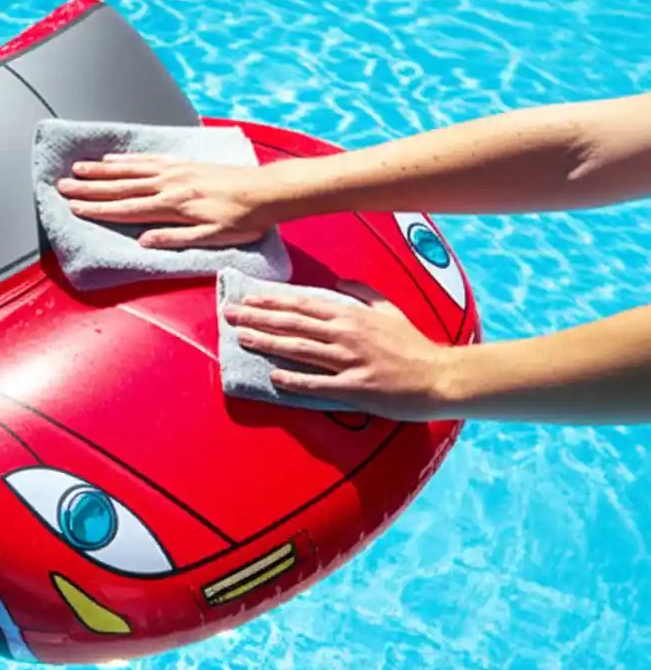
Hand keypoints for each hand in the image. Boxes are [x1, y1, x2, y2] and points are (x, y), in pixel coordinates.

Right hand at [55, 153, 285, 248]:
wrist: (265, 192)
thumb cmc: (241, 220)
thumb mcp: (211, 238)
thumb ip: (175, 239)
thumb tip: (143, 241)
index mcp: (173, 206)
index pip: (127, 209)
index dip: (99, 209)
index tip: (75, 207)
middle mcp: (169, 185)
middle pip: (121, 187)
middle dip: (89, 188)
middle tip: (62, 186)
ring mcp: (174, 172)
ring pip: (130, 170)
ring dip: (101, 171)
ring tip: (78, 169)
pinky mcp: (182, 164)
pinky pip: (148, 159)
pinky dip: (127, 159)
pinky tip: (112, 159)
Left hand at [223, 281, 457, 420]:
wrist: (438, 376)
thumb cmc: (414, 344)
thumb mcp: (390, 310)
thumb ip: (363, 293)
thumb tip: (340, 282)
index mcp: (352, 315)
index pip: (303, 304)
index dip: (273, 300)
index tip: (249, 298)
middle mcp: (346, 334)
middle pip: (293, 323)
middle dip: (258, 318)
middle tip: (230, 315)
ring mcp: (349, 361)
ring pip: (299, 349)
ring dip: (267, 343)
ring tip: (242, 338)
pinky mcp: (354, 387)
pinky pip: (317, 383)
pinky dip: (294, 380)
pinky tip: (273, 377)